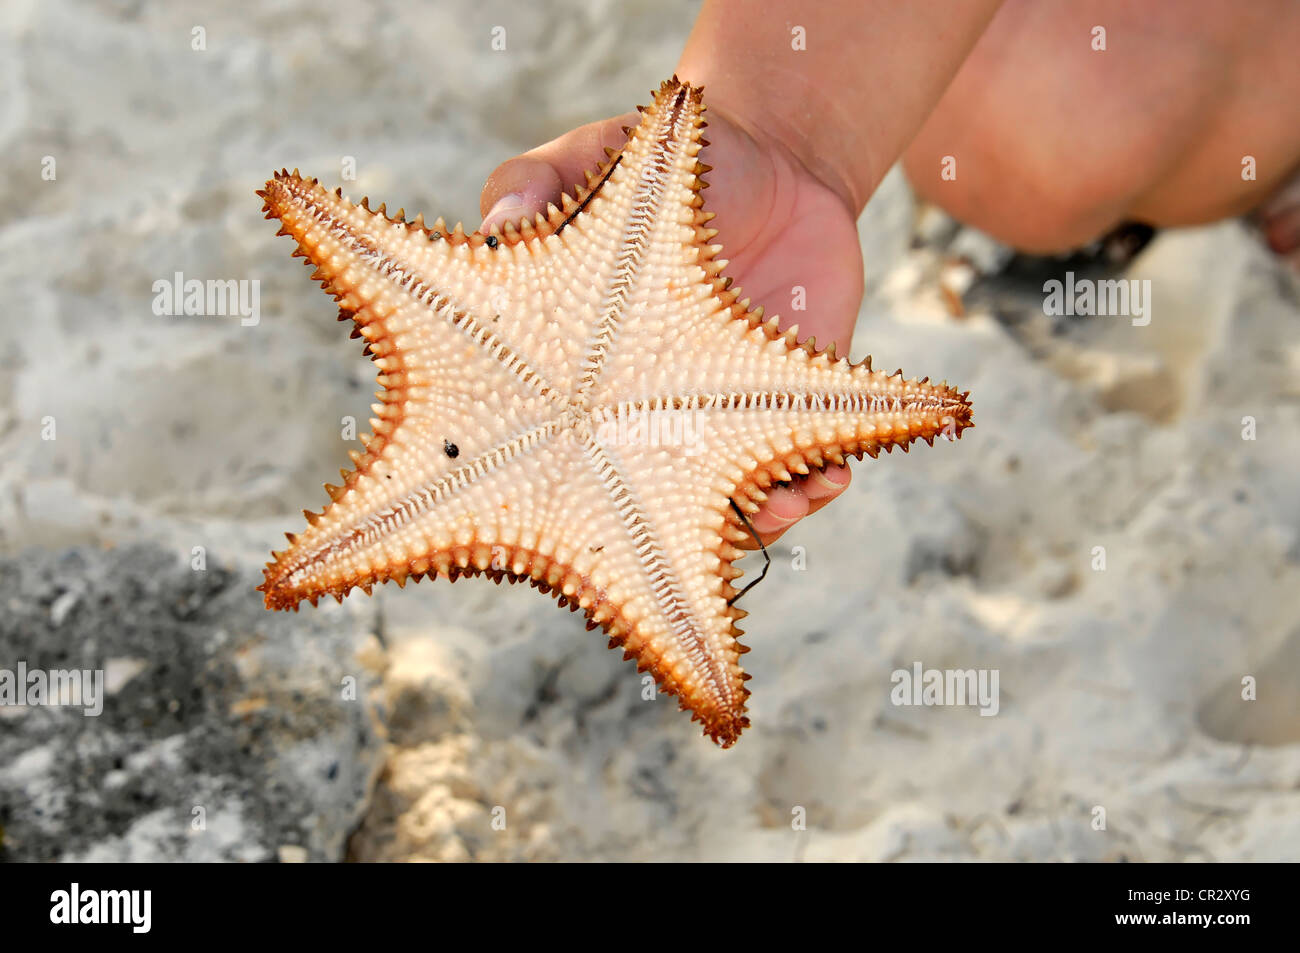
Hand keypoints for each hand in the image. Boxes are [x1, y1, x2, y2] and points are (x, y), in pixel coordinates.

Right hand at [479, 103, 863, 546]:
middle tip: (689, 530)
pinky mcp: (792, 408)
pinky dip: (819, 481)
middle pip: (652, 502)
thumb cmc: (665, 171)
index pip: (562, 453)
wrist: (772, 163)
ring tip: (779, 506)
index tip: (576, 519)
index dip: (564, 498)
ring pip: (731, 501)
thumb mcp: (591, 160)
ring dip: (758, 518)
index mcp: (590, 378)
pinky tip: (829, 475)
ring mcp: (726, 417)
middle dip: (672, 530)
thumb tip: (496, 221)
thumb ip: (539, 181)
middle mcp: (653, 414)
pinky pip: (804, 465)